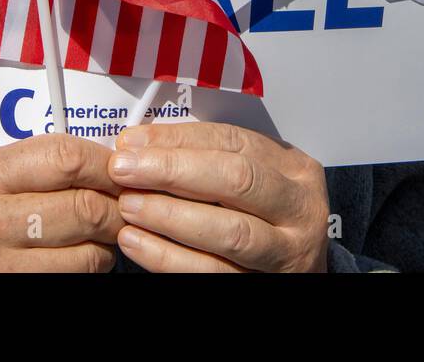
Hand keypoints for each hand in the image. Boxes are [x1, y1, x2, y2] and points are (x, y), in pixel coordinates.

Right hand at [0, 133, 123, 271]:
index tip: (120, 166)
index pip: (65, 158)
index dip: (104, 162)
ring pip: (87, 253)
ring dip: (108, 242)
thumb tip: (102, 160)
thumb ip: (34, 163)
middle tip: (126, 201)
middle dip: (117, 205)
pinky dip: (90, 266)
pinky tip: (85, 255)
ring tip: (104, 231)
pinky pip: (72, 279)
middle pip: (84, 208)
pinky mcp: (13, 290)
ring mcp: (1, 266)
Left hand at [108, 122, 330, 271]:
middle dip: (173, 171)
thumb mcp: (251, 177)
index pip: (232, 141)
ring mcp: (286, 251)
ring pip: (229, 231)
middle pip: (236, 180)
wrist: (290, 269)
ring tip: (128, 206)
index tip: (132, 142)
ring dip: (169, 216)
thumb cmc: (262, 216)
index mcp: (293, 168)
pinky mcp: (262, 284)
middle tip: (124, 169)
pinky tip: (136, 242)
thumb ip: (207, 161)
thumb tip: (138, 146)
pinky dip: (168, 257)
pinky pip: (212, 272)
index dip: (178, 139)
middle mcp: (299, 208)